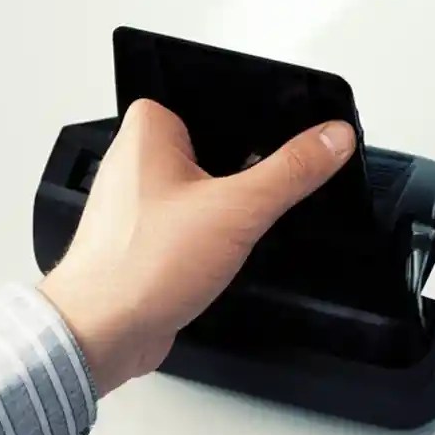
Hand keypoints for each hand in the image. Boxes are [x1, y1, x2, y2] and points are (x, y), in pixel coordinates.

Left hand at [38, 99, 355, 395]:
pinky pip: (200, 218)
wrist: (101, 335)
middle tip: (260, 194)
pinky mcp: (150, 232)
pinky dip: (218, 232)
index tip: (291, 140)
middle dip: (251, 169)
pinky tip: (224, 251)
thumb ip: (292, 170)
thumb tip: (333, 137)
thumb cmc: (138, 266)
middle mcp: (140, 156)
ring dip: (235, 205)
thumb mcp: (238, 209)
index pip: (223, 99)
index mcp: (150, 127)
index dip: (262, 120)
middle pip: (223, 144)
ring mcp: (144, 197)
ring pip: (213, 184)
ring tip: (236, 228)